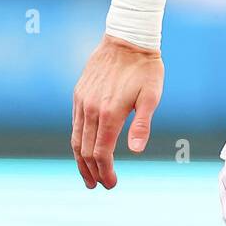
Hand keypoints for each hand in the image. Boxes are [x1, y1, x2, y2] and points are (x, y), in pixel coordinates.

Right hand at [71, 34, 163, 189]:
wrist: (127, 39)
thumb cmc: (145, 69)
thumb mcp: (151, 96)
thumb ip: (142, 125)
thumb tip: (135, 151)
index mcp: (109, 113)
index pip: (102, 153)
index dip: (105, 172)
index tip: (111, 184)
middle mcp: (90, 109)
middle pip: (85, 150)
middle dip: (91, 172)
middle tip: (99, 185)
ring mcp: (81, 101)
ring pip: (76, 139)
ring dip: (81, 161)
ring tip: (88, 175)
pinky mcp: (78, 94)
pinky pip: (75, 124)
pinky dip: (78, 142)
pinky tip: (85, 148)